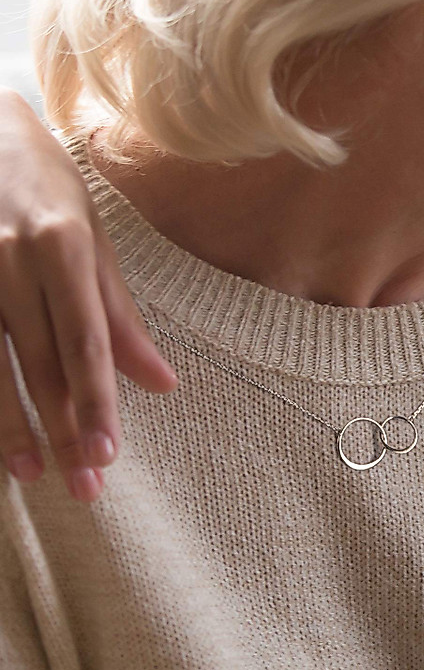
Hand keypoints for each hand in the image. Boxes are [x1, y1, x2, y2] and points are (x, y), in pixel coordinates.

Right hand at [0, 91, 176, 499]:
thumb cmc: (41, 182)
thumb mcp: (92, 232)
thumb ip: (120, 311)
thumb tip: (163, 383)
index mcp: (63, 242)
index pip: (85, 338)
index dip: (95, 399)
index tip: (107, 453)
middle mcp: (8, 256)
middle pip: (39, 359)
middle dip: (62, 426)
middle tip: (84, 487)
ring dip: (8, 425)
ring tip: (31, 473)